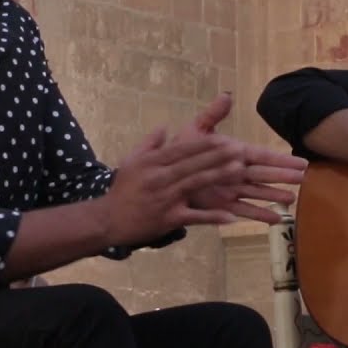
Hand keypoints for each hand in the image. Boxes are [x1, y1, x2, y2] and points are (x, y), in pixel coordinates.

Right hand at [99, 121, 245, 246]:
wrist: (108, 220)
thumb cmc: (123, 190)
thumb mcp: (131, 161)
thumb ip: (149, 143)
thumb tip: (164, 127)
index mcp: (152, 162)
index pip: (182, 150)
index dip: (204, 144)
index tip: (223, 138)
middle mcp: (160, 178)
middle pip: (193, 164)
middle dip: (218, 155)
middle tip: (240, 148)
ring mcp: (165, 199)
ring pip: (195, 184)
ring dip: (218, 176)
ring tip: (239, 169)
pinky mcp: (169, 219)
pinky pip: (195, 217)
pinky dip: (213, 217)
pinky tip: (231, 216)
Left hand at [178, 93, 307, 223]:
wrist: (166, 174)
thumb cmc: (183, 150)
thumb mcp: (196, 129)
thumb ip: (213, 115)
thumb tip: (226, 95)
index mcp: (234, 153)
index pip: (262, 156)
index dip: (281, 159)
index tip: (302, 162)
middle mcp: (237, 172)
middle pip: (265, 174)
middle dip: (283, 176)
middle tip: (303, 179)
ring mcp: (232, 190)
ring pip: (258, 193)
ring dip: (274, 196)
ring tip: (292, 199)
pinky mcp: (224, 205)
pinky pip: (244, 211)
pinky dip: (260, 215)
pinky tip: (276, 220)